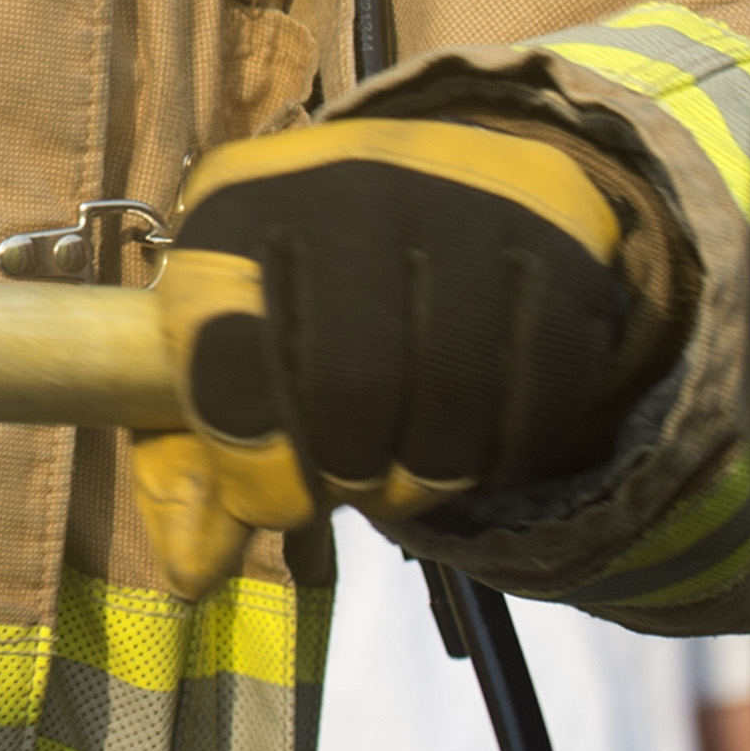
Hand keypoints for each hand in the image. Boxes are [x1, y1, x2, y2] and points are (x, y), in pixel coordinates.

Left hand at [133, 119, 635, 597]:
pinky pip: (542, 383)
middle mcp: (347, 182)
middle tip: (354, 490)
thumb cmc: (311, 286)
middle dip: (350, 469)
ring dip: (431, 470)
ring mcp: (461, 201)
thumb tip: (193, 575)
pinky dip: (507, 444)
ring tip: (410, 473)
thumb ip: (194, 461)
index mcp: (238, 204)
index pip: (224, 345)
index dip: (247, 455)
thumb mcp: (230, 341)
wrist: (452, 176)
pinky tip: (478, 443)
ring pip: (453, 390)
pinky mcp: (556, 238)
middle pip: (350, 379)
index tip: (271, 501)